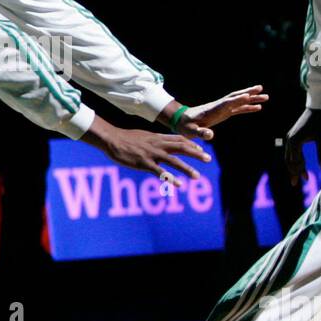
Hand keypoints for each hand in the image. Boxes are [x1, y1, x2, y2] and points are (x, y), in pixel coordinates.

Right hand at [82, 116, 210, 183]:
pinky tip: (178, 184)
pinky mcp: (144, 163)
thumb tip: (160, 143)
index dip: (192, 144)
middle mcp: (158, 144)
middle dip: (196, 153)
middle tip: (208, 159)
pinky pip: (160, 172)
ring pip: (174, 161)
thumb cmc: (125, 138)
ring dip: (187, 169)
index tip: (201, 149)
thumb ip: (153, 140)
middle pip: (181, 148)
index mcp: (158, 137)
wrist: (111, 139)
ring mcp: (152, 154)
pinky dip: (170, 178)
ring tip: (197, 177)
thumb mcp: (143, 136)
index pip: (179, 139)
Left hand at [170, 85, 268, 140]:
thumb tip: (210, 135)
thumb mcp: (192, 131)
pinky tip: (258, 108)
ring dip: (251, 98)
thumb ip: (201, 133)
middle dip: (248, 93)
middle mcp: (219, 106)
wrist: (182, 121)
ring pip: (239, 101)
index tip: (247, 96)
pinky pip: (238, 109)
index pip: (226, 103)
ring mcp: (222, 109)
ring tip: (266, 96)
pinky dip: (248, 107)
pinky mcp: (224, 113)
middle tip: (260, 89)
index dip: (236, 100)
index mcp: (212, 110)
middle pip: (235, 97)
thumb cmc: (187, 126)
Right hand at [283, 106, 320, 187]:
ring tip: (300, 175)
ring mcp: (290, 136)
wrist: (320, 104)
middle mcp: (289, 139)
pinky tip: (301, 164)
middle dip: (293, 171)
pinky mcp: (293, 135)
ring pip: (289, 156)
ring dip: (294, 166)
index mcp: (295, 141)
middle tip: (295, 183)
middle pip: (289, 160)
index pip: (295, 161)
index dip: (299, 171)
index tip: (305, 180)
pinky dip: (295, 159)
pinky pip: (292, 151)